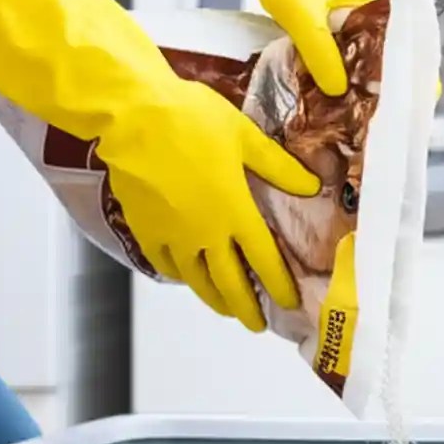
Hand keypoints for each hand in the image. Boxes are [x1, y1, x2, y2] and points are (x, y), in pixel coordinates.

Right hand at [101, 81, 318, 330]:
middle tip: (258, 325)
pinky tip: (187, 278)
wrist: (131, 117)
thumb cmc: (191, 120)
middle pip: (230, 283)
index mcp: (235, 211)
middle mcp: (206, 233)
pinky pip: (166, 265)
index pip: (264, 260)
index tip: (289, 302)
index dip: (279, 285)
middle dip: (247, 308)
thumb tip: (312, 186)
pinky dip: (181, 277)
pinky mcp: (144, 230)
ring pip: (197, 280)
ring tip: (228, 309)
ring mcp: (173, 236)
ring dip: (216, 300)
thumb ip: (278, 167)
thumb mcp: (245, 137)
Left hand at [162, 0, 377, 95]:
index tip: (392, 98)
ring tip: (334, 110)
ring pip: (333, 53)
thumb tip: (338, 91)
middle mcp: (346, 11)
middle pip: (360, 51)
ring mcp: (321, 15)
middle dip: (357, 80)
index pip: (387, 41)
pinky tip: (305, 89)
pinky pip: (309, 49)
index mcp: (361, 4)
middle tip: (359, 113)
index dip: (390, 68)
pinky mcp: (298, 19)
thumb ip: (322, 54)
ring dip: (330, 76)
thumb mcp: (306, 17)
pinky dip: (308, 67)